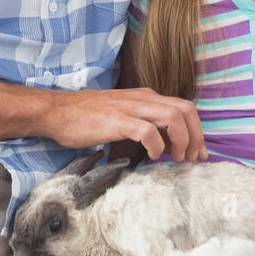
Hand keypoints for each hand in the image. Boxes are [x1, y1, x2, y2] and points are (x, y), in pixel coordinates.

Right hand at [42, 86, 207, 162]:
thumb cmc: (88, 117)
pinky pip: (147, 131)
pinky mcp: (117, 120)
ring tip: (176, 158)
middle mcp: (143, 98)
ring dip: (181, 140)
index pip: (184, 107)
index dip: (197, 130)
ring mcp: (130, 108)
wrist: (57, 112)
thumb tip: (168, 144)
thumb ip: (147, 123)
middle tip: (193, 158)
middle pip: (185, 110)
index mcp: (146, 97)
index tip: (197, 152)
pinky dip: (156, 145)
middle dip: (195, 136)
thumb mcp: (124, 115)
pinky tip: (153, 156)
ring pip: (173, 116)